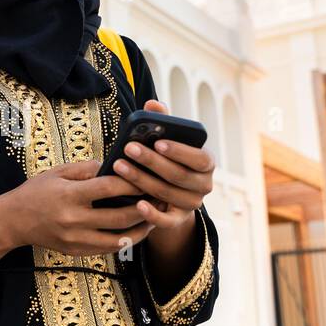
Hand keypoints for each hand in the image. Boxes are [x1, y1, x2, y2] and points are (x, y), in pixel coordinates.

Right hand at [0, 159, 156, 255]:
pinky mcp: (75, 251)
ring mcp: (75, 239)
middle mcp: (74, 219)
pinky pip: (106, 249)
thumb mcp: (58, 172)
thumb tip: (114, 165)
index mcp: (70, 195)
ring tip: (154, 219)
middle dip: (144, 208)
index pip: (109, 188)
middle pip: (120, 216)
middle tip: (160, 199)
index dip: (132, 183)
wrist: (13, 220)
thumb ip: (87, 169)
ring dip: (140, 230)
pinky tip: (134, 232)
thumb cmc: (37, 192)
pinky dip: (123, 241)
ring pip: (118, 239)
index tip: (147, 177)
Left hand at [112, 99, 214, 233]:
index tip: (158, 142)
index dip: (180, 151)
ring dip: (141, 180)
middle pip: (178, 175)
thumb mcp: (167, 141)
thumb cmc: (166, 159)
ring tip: (119, 166)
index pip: (199, 158)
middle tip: (129, 148)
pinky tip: (137, 204)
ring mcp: (192, 204)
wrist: (169, 194)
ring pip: (167, 193)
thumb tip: (152, 104)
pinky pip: (166, 221)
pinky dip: (152, 213)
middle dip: (151, 161)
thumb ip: (163, 122)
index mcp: (206, 163)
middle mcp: (204, 184)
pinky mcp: (178, 220)